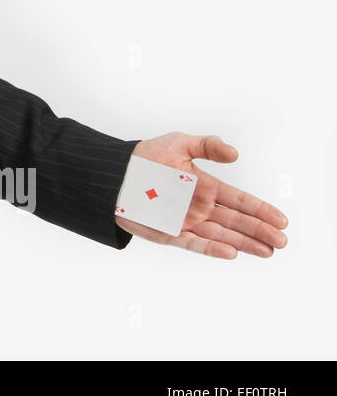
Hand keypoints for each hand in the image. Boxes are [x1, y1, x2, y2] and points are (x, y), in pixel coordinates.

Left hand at [114, 132, 287, 258]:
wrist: (114, 174)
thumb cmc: (146, 157)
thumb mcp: (180, 143)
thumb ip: (208, 146)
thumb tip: (235, 153)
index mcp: (205, 186)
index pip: (239, 200)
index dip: (260, 210)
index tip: (281, 220)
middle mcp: (200, 206)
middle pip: (236, 221)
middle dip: (259, 231)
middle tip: (281, 241)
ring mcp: (186, 221)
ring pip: (221, 235)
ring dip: (243, 243)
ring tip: (267, 250)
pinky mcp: (169, 233)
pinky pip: (194, 243)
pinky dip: (212, 248)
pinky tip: (232, 252)